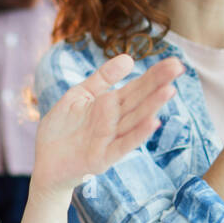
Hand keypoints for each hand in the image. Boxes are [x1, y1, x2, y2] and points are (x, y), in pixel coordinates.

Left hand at [31, 54, 183, 195]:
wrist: (44, 164)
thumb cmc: (62, 129)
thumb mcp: (80, 95)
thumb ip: (102, 78)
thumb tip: (129, 59)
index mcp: (109, 105)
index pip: (136, 87)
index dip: (154, 75)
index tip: (175, 62)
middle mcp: (114, 122)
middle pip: (139, 100)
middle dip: (158, 84)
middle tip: (179, 67)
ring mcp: (109, 140)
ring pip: (134, 120)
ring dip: (152, 106)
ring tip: (169, 90)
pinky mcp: (102, 158)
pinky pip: (122, 145)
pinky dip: (137, 135)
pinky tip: (152, 122)